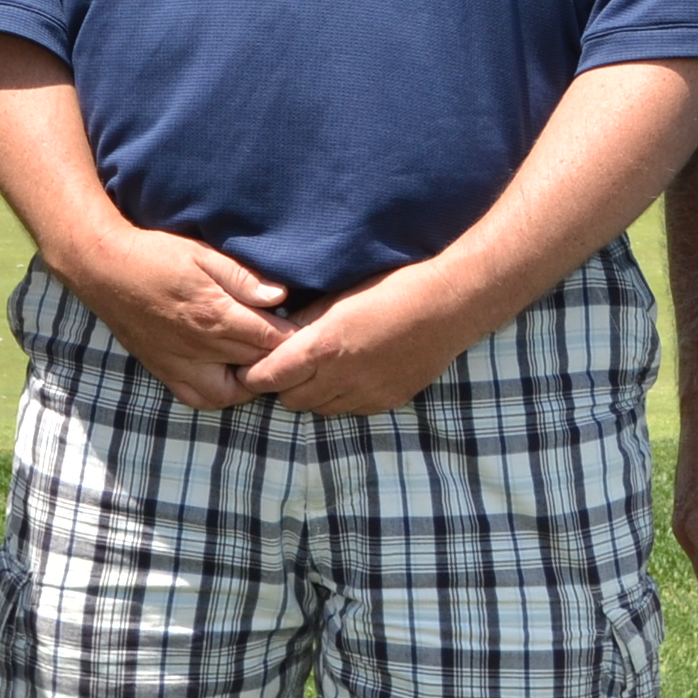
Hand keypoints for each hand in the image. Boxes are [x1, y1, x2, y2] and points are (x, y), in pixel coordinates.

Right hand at [56, 226, 289, 409]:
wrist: (105, 270)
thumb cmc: (156, 255)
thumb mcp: (202, 254)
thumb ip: (243, 278)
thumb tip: (281, 296)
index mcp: (216, 315)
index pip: (272, 338)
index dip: (296, 335)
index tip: (309, 328)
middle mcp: (202, 347)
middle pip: (258, 364)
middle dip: (280, 357)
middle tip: (294, 345)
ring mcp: (182, 364)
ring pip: (233, 391)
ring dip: (252, 380)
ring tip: (260, 360)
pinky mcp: (166, 372)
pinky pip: (199, 399)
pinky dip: (219, 395)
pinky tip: (228, 376)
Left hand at [235, 265, 480, 415]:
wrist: (448, 305)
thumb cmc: (392, 288)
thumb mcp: (340, 296)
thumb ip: (306, 319)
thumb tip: (279, 331)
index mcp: (324, 347)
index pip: (270, 377)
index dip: (254, 375)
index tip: (249, 367)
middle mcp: (342, 378)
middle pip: (291, 400)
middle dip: (282, 386)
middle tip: (285, 367)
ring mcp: (366, 395)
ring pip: (320, 409)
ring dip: (313, 394)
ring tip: (320, 370)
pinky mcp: (387, 402)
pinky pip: (351, 409)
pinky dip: (341, 398)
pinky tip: (351, 375)